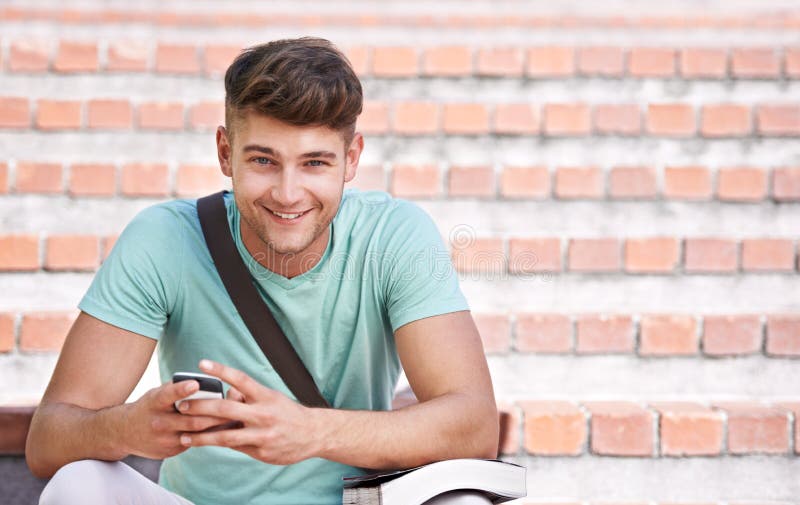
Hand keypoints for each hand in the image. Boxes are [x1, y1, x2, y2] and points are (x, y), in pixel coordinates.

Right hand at [121, 380, 236, 459]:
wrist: (125, 432)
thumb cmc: (150, 407)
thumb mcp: (157, 394)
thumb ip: (177, 388)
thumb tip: (207, 381)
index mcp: (155, 402)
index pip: (168, 395)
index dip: (181, 389)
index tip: (195, 384)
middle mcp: (158, 421)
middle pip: (190, 418)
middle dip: (213, 412)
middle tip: (233, 405)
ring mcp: (164, 438)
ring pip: (196, 432)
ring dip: (216, 424)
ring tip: (234, 417)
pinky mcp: (170, 450)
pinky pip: (194, 442)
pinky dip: (209, 435)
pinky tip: (223, 430)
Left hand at [175, 359, 320, 464]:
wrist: (313, 434)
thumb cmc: (287, 412)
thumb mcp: (271, 397)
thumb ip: (248, 396)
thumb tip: (227, 393)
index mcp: (265, 396)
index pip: (240, 379)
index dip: (220, 370)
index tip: (202, 363)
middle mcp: (262, 414)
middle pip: (225, 408)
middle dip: (200, 407)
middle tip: (182, 406)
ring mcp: (261, 434)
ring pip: (225, 436)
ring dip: (201, 437)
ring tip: (184, 437)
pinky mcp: (260, 452)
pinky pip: (235, 447)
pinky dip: (220, 444)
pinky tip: (205, 444)